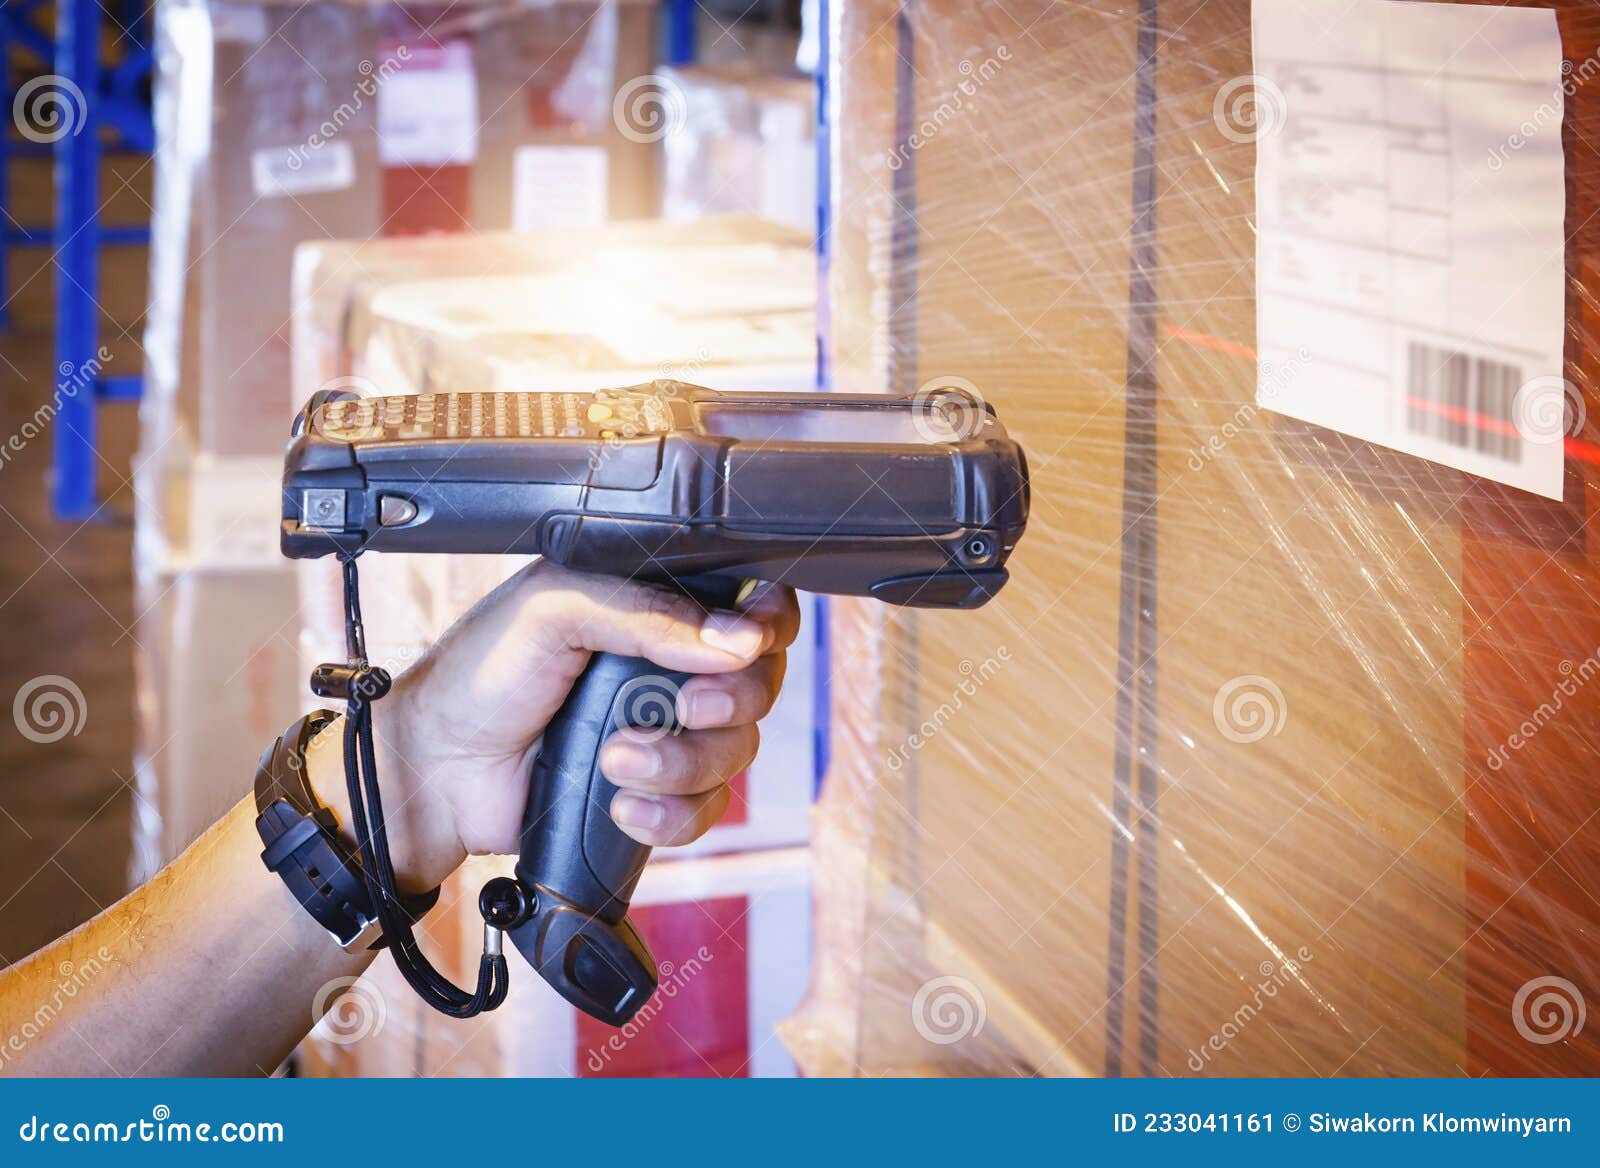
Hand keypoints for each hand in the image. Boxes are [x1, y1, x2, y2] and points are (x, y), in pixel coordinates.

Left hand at [304, 562, 797, 891]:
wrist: (437, 771)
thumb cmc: (480, 675)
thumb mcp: (556, 609)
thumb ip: (648, 613)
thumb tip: (738, 639)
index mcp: (653, 605)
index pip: (750, 605)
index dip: (767, 625)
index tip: (749, 644)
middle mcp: (671, 666)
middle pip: (759, 684)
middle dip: (731, 701)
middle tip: (685, 707)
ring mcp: (666, 731)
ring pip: (737, 752)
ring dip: (683, 763)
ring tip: (615, 759)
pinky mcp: (656, 792)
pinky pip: (706, 810)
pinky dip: (671, 813)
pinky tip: (621, 803)